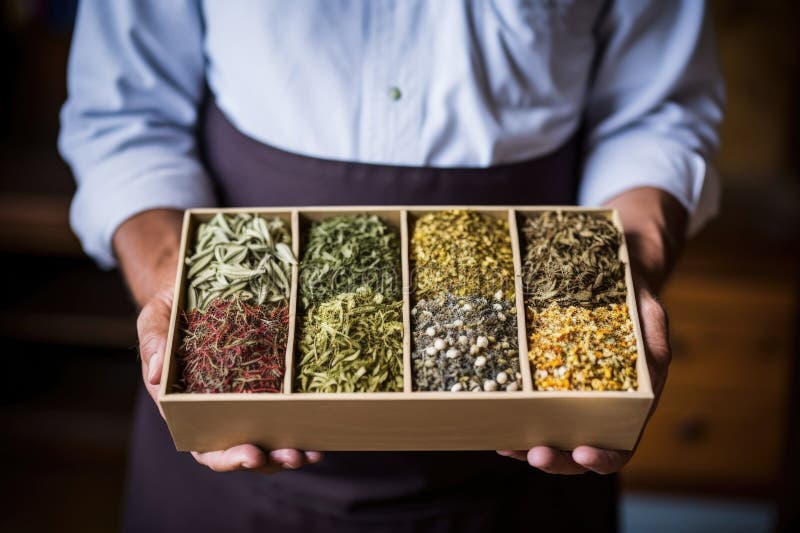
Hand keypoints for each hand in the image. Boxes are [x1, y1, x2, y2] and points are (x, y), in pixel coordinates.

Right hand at [118, 209, 322, 472]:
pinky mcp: (266, 384)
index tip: (250, 454)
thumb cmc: (171, 309)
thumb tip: (153, 372)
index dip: (226, 456)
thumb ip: (153, 343)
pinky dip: (301, 423)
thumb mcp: (155, 318)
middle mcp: (218, 411)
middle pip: (242, 449)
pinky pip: (284, 410)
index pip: (205, 445)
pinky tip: (322, 430)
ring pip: (267, 438)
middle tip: (292, 457)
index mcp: (187, 407)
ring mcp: (244, 400)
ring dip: (289, 451)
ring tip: (312, 453)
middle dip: (268, 460)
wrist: (195, 287)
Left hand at [497, 277, 669, 473]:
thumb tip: (655, 364)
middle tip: (534, 454)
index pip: (620, 447)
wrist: (608, 278)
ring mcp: (566, 396)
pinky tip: (495, 409)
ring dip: (526, 446)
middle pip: (576, 451)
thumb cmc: (635, 300)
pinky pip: (526, 404)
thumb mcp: (650, 317)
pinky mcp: (543, 379)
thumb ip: (654, 344)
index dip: (603, 458)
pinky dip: (512, 414)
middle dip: (555, 459)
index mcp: (629, 405)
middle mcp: (595, 408)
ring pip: (547, 435)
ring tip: (506, 445)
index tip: (583, 453)